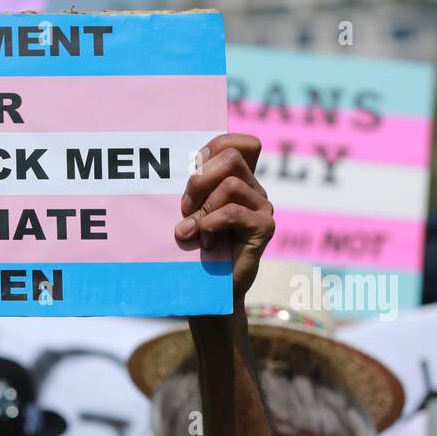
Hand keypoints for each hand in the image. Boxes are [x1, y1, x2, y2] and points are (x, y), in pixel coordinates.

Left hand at [174, 134, 273, 300]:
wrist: (208, 292)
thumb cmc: (193, 251)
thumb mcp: (188, 214)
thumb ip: (190, 192)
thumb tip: (172, 169)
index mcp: (237, 180)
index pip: (237, 143)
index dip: (213, 148)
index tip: (191, 173)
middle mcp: (253, 189)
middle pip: (231, 158)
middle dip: (199, 180)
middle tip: (185, 208)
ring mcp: (262, 207)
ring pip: (231, 185)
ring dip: (203, 209)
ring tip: (193, 232)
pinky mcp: (264, 227)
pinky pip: (234, 212)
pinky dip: (211, 224)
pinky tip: (205, 242)